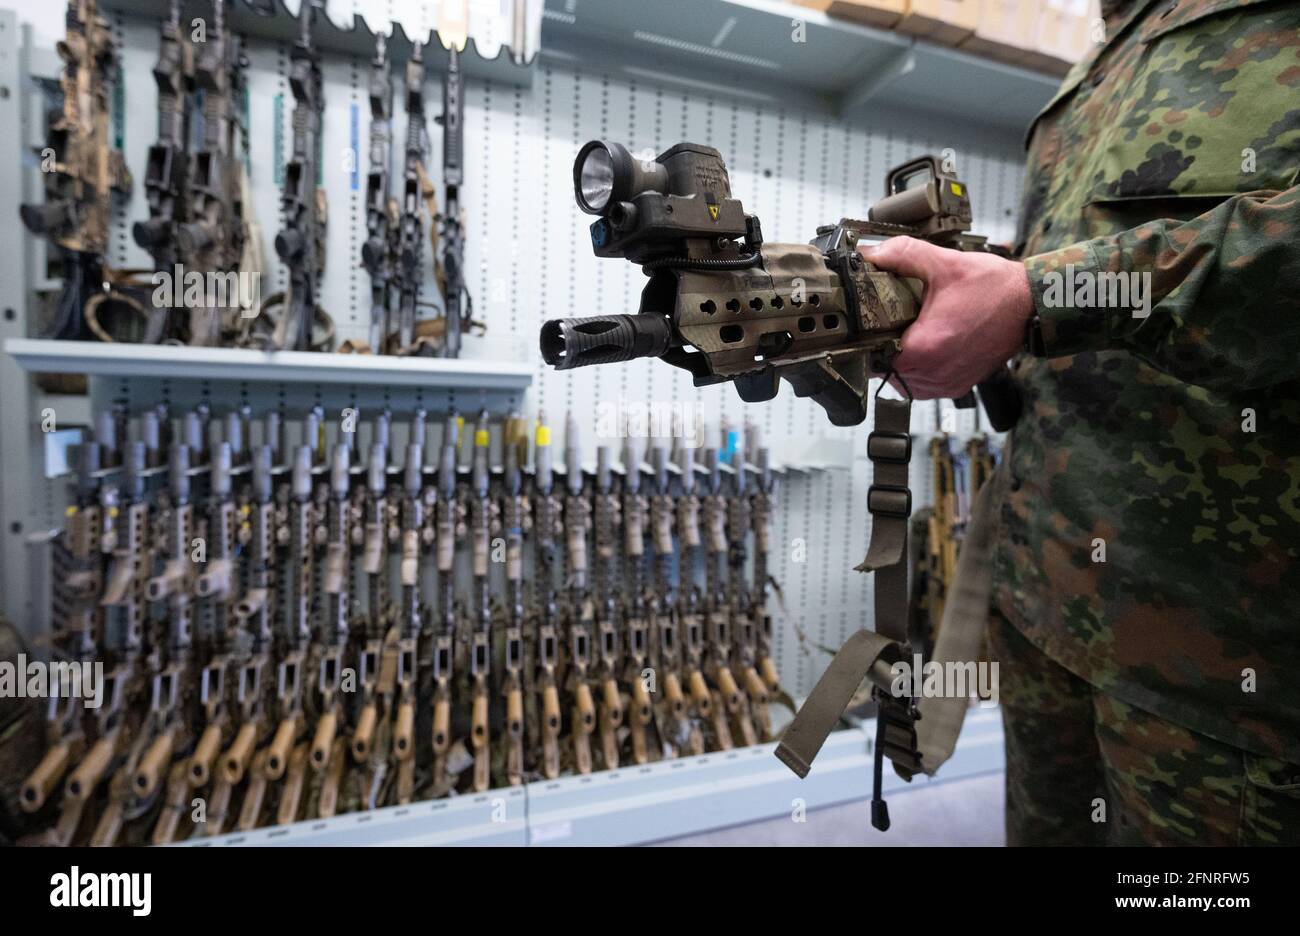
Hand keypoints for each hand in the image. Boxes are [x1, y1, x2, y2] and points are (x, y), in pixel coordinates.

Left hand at [859, 237, 1033, 399]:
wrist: (1030, 304)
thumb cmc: (995, 289)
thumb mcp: (944, 264)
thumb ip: (904, 254)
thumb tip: (872, 253)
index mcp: (926, 348)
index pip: (873, 357)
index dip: (866, 339)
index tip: (868, 323)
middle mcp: (935, 373)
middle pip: (885, 369)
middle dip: (881, 347)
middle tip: (885, 323)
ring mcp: (946, 384)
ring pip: (903, 381)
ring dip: (899, 361)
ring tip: (904, 335)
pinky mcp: (956, 386)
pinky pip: (923, 386)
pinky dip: (918, 370)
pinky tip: (921, 347)